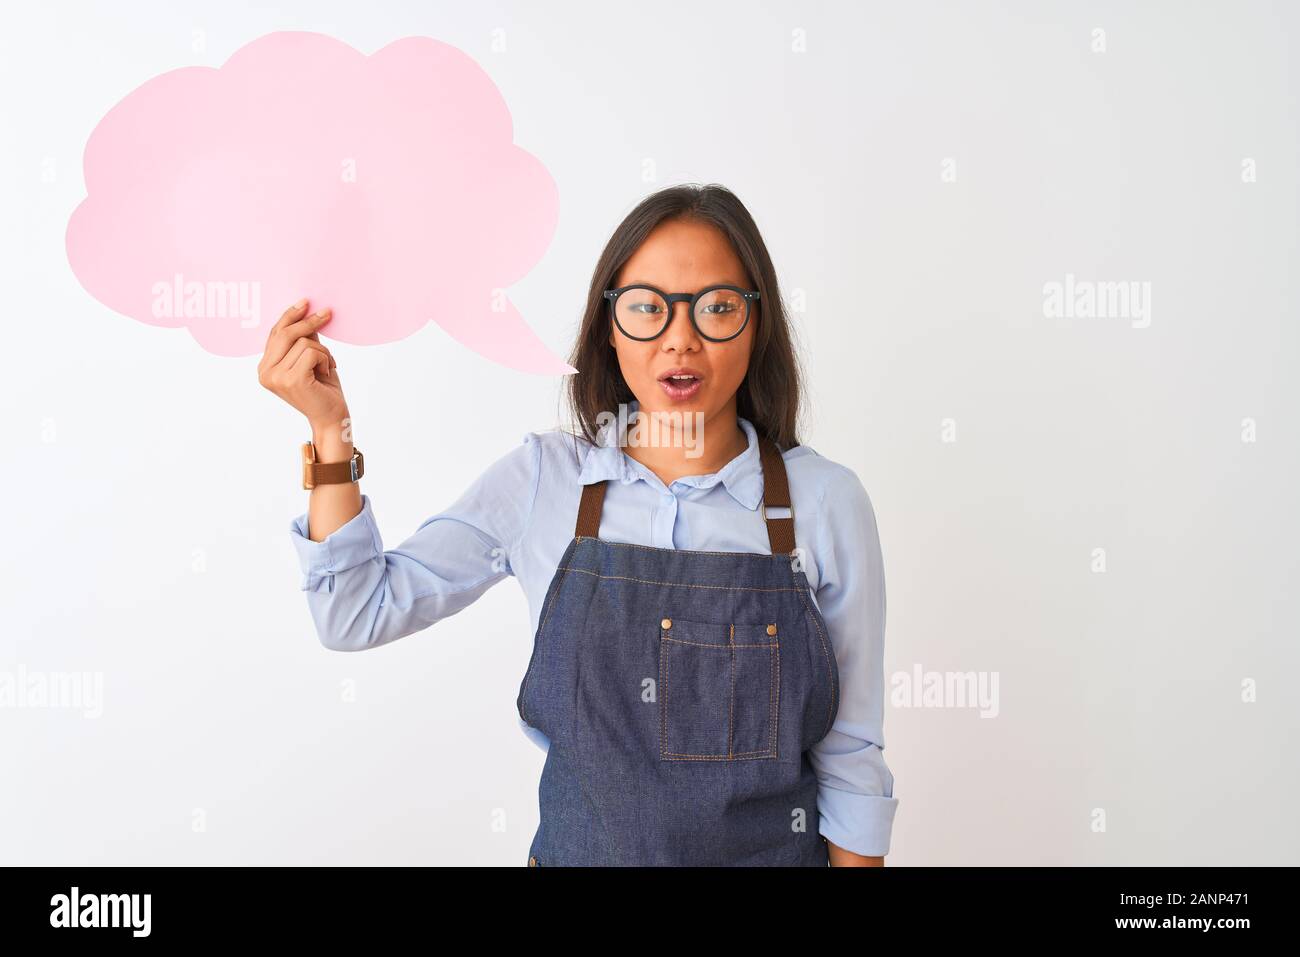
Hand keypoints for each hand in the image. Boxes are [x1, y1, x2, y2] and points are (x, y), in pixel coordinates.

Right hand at [257, 298, 347, 429]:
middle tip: (328, 313)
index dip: (289, 316)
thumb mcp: (311, 358)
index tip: (305, 302)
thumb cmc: (323, 388)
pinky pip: (312, 352)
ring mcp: (276, 378)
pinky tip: (326, 372)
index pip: (274, 334)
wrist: (332, 418)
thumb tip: (306, 310)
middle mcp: (265, 373)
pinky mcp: (291, 380)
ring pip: (303, 342)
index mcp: (265, 368)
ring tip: (327, 366)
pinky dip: (325, 359)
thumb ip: (304, 339)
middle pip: (285, 333)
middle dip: (309, 321)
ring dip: (323, 351)